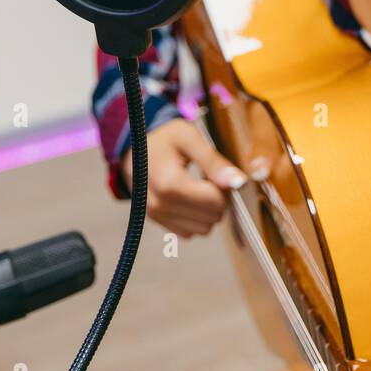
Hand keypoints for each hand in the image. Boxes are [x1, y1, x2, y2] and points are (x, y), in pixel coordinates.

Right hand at [120, 117, 245, 237]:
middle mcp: (160, 205)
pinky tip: (189, 197)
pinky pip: (189, 232)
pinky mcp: (157, 221)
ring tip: (198, 186)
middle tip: (208, 177)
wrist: (132, 146)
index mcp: (169, 184)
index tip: (215, 172)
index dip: (223, 187)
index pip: (215, 202)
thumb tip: (238, 183)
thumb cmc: (164, 138)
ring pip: (203, 229)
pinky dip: (195, 218)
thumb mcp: (189, 138)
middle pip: (211, 218)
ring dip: (208, 211)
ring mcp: (156, 216)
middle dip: (217, 199)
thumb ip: (214, 162)